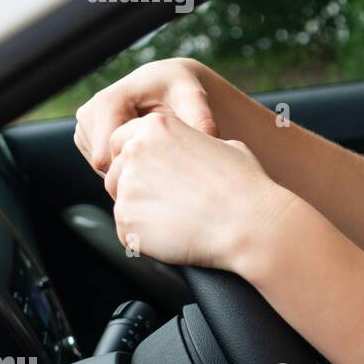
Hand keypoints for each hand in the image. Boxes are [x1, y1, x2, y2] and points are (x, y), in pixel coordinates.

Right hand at [74, 58, 218, 175]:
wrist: (167, 84)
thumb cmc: (181, 91)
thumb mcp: (194, 98)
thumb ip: (200, 118)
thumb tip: (210, 137)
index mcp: (109, 101)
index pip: (109, 156)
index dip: (137, 168)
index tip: (166, 170)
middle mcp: (88, 113)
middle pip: (104, 164)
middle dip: (133, 169)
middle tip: (165, 167)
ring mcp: (83, 126)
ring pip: (102, 168)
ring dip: (129, 167)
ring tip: (157, 155)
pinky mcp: (85, 137)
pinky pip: (102, 166)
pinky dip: (124, 165)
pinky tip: (146, 154)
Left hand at [103, 112, 296, 273]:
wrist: (249, 224)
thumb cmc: (245, 186)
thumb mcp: (227, 147)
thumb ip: (196, 144)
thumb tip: (197, 151)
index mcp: (157, 127)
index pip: (121, 139)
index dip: (136, 158)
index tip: (154, 173)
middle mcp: (135, 152)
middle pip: (115, 172)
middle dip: (134, 186)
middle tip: (168, 201)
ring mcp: (127, 188)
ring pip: (122, 202)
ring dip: (142, 211)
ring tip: (179, 219)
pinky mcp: (126, 222)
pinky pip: (128, 231)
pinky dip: (146, 236)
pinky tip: (176, 234)